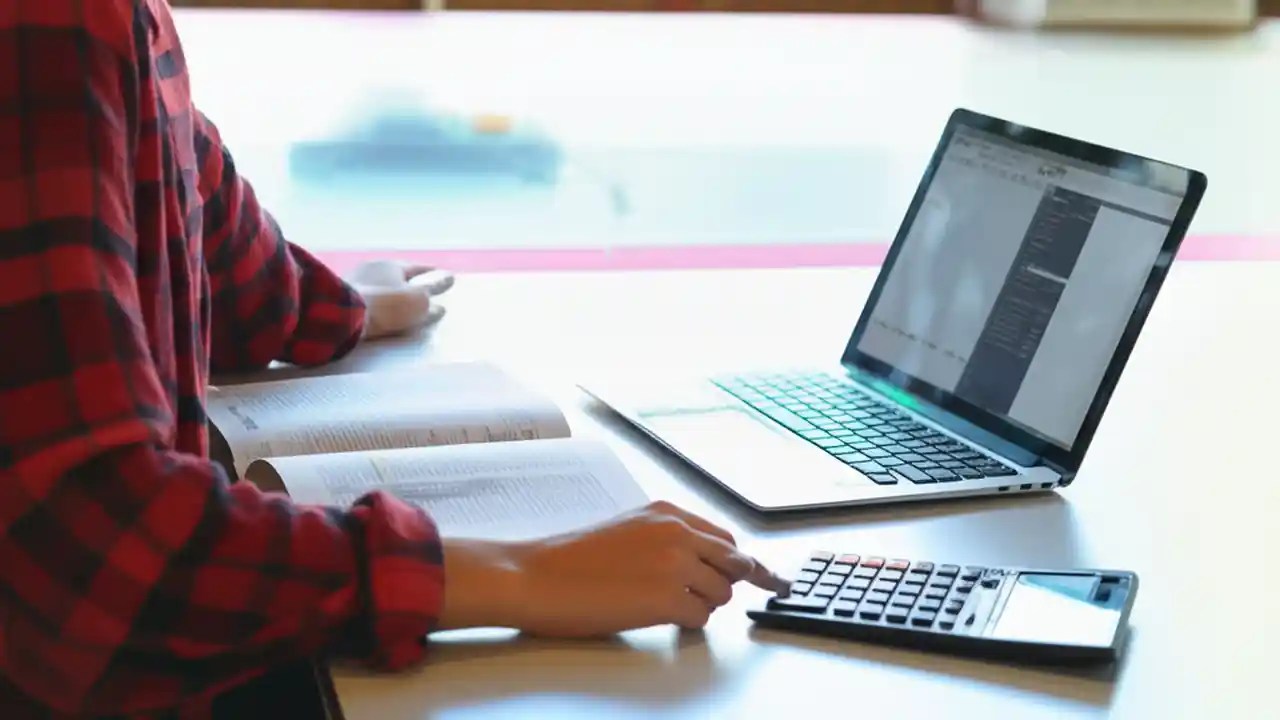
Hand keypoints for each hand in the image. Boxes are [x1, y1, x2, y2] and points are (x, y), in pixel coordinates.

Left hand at [346, 259, 454, 339]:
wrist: (346, 316)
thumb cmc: (388, 305)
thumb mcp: (419, 300)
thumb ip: (434, 290)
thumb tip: (449, 280)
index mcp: (393, 265)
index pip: (418, 268)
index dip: (432, 274)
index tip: (443, 277)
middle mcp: (373, 267)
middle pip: (397, 275)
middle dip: (408, 283)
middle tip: (420, 291)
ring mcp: (355, 280)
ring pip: (379, 285)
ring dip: (389, 293)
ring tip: (398, 304)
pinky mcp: (342, 296)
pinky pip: (366, 297)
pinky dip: (375, 302)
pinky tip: (377, 311)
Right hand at [438, 501, 789, 636]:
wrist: (535, 576)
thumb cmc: (571, 560)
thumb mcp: (627, 530)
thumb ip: (667, 539)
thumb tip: (702, 562)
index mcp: (667, 513)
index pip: (724, 538)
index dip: (736, 564)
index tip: (766, 578)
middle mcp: (677, 532)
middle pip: (734, 563)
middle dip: (722, 584)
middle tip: (699, 597)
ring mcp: (675, 563)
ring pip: (721, 593)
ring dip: (700, 605)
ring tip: (659, 605)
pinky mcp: (668, 597)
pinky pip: (701, 617)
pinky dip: (686, 623)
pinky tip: (657, 617)